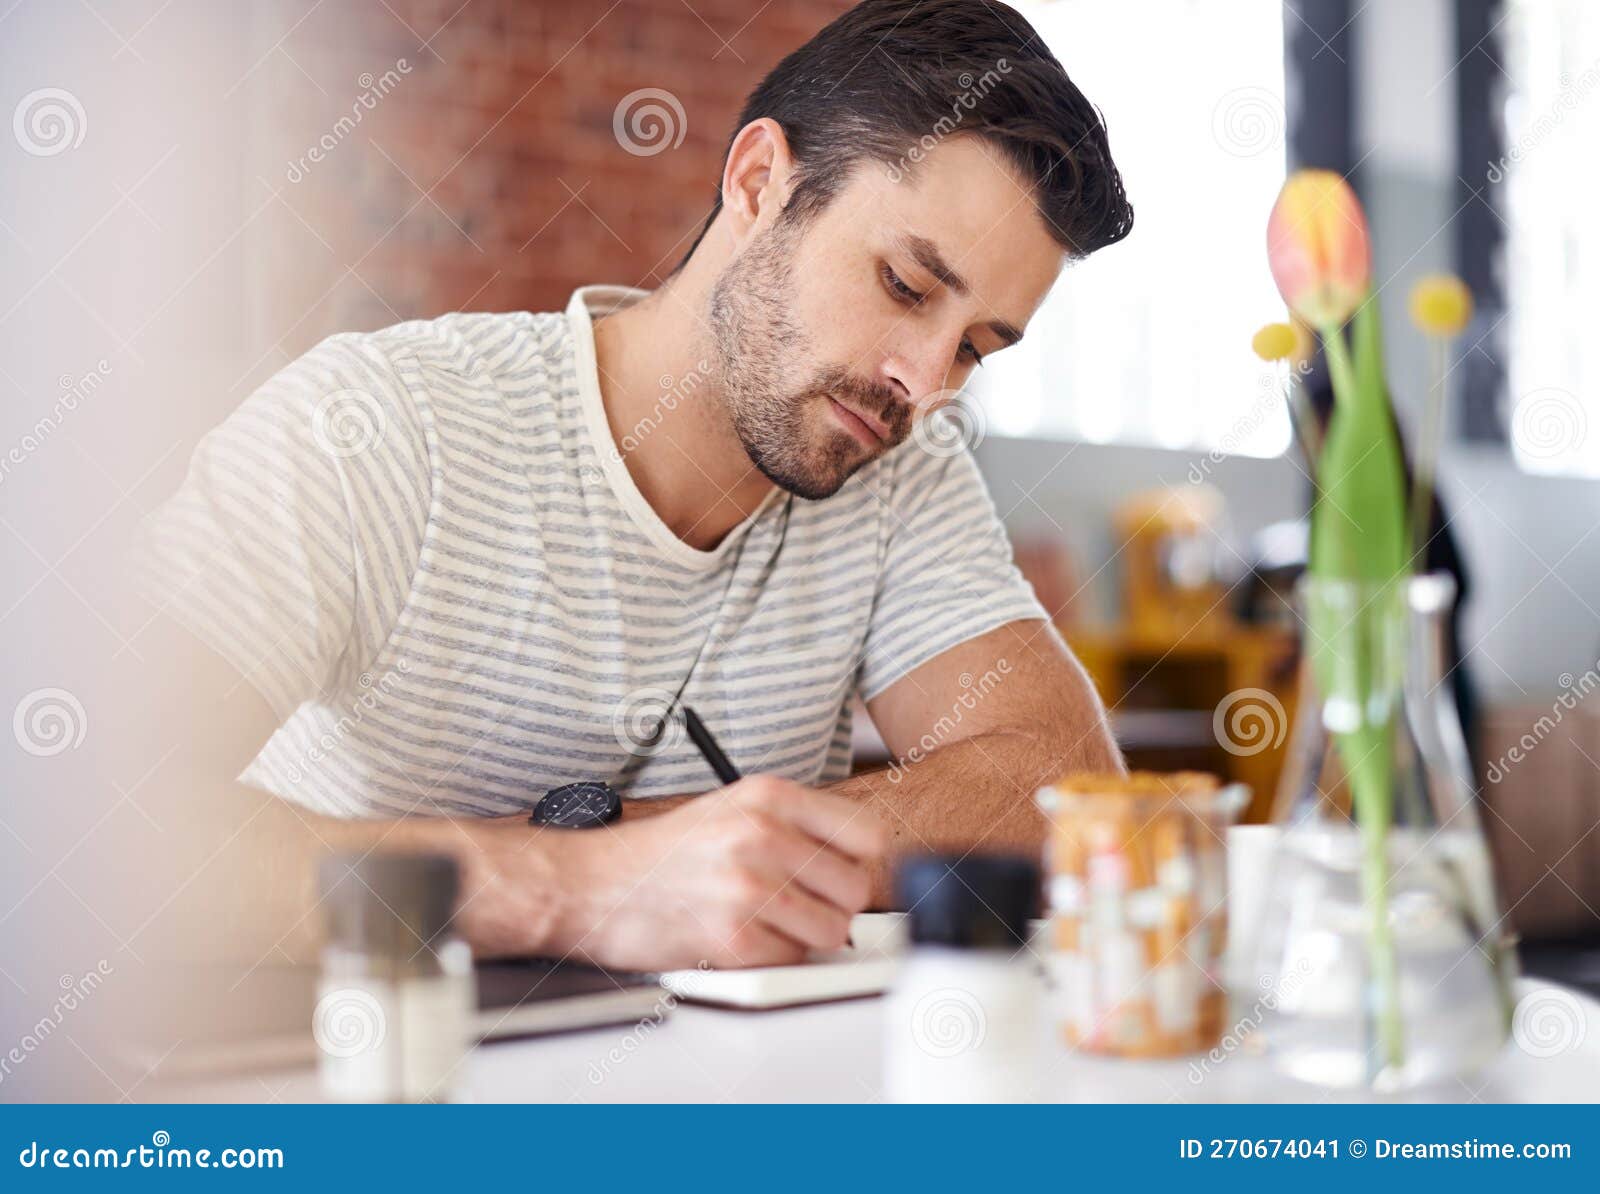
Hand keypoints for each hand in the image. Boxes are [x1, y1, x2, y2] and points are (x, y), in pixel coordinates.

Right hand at [550, 776, 885, 970]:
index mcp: (768, 797)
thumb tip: (858, 860)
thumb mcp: (729, 809)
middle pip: (855, 887)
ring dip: (806, 936)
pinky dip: (771, 958)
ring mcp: (749, 888)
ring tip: (767, 923)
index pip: (866, 833)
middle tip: (802, 906)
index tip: (843, 874)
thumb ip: (794, 824)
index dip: (859, 861)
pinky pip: (791, 959)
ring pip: (832, 930)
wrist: (589, 885)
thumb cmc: (659, 854)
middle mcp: (763, 836)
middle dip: (834, 905)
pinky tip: (738, 938)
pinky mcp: (733, 939)